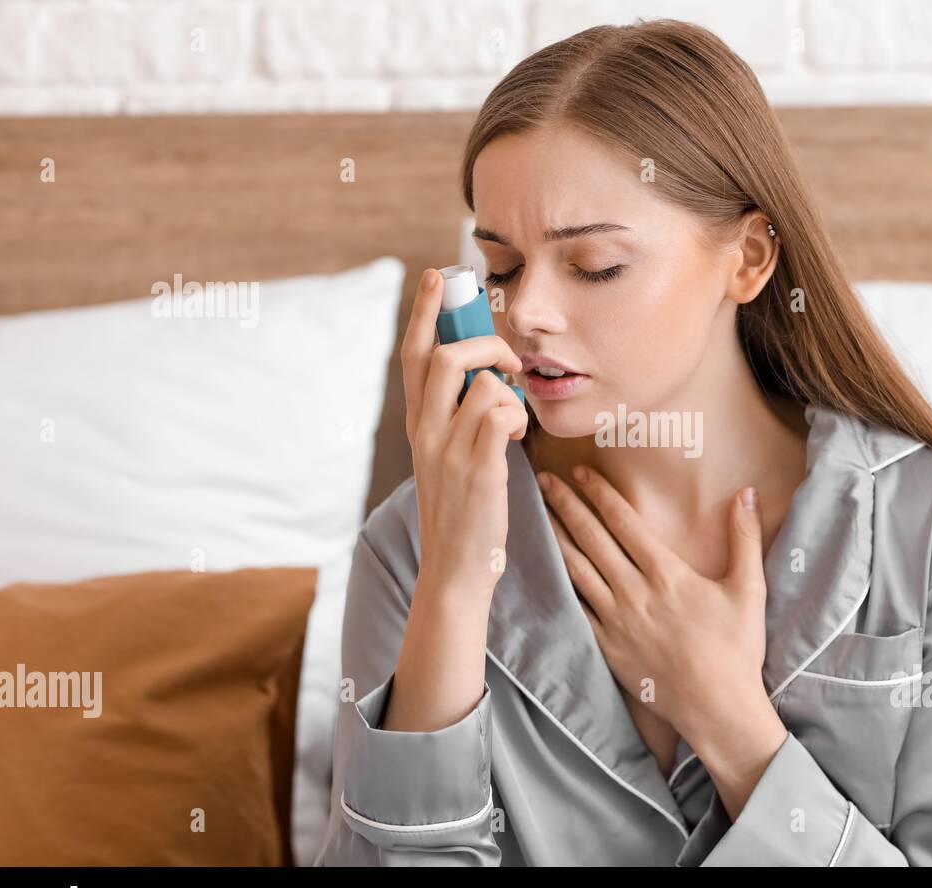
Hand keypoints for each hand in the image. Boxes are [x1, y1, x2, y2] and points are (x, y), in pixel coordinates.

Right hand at [401, 267, 527, 602]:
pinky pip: (502, 415)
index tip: (437, 276)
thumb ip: (456, 416)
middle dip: (487, 343)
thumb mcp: (445, 455)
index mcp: (417, 424)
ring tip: (513, 424)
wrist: (456, 567)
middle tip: (510, 361)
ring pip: (483, 384)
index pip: (414, 355)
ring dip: (510, 395)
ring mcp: (450, 449)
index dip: (424, 311)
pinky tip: (517, 442)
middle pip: (448, 356)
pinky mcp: (479, 468)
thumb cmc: (462, 509)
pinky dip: (518, 419)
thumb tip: (485, 377)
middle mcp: (426, 431)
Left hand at [536, 466, 776, 756]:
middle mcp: (634, 592)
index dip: (599, 493)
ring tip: (537, 513)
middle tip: (543, 479)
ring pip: (576, 569)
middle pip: (591, 538)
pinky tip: (545, 568)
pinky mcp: (606, 647)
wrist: (717, 707)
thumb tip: (746, 492)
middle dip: (565, 505)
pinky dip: (558, 584)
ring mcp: (616, 621)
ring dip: (556, 537)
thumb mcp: (749, 589)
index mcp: (666, 573)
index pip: (623, 522)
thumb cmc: (736, 648)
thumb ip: (745, 537)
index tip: (580, 470)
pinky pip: (575, 608)